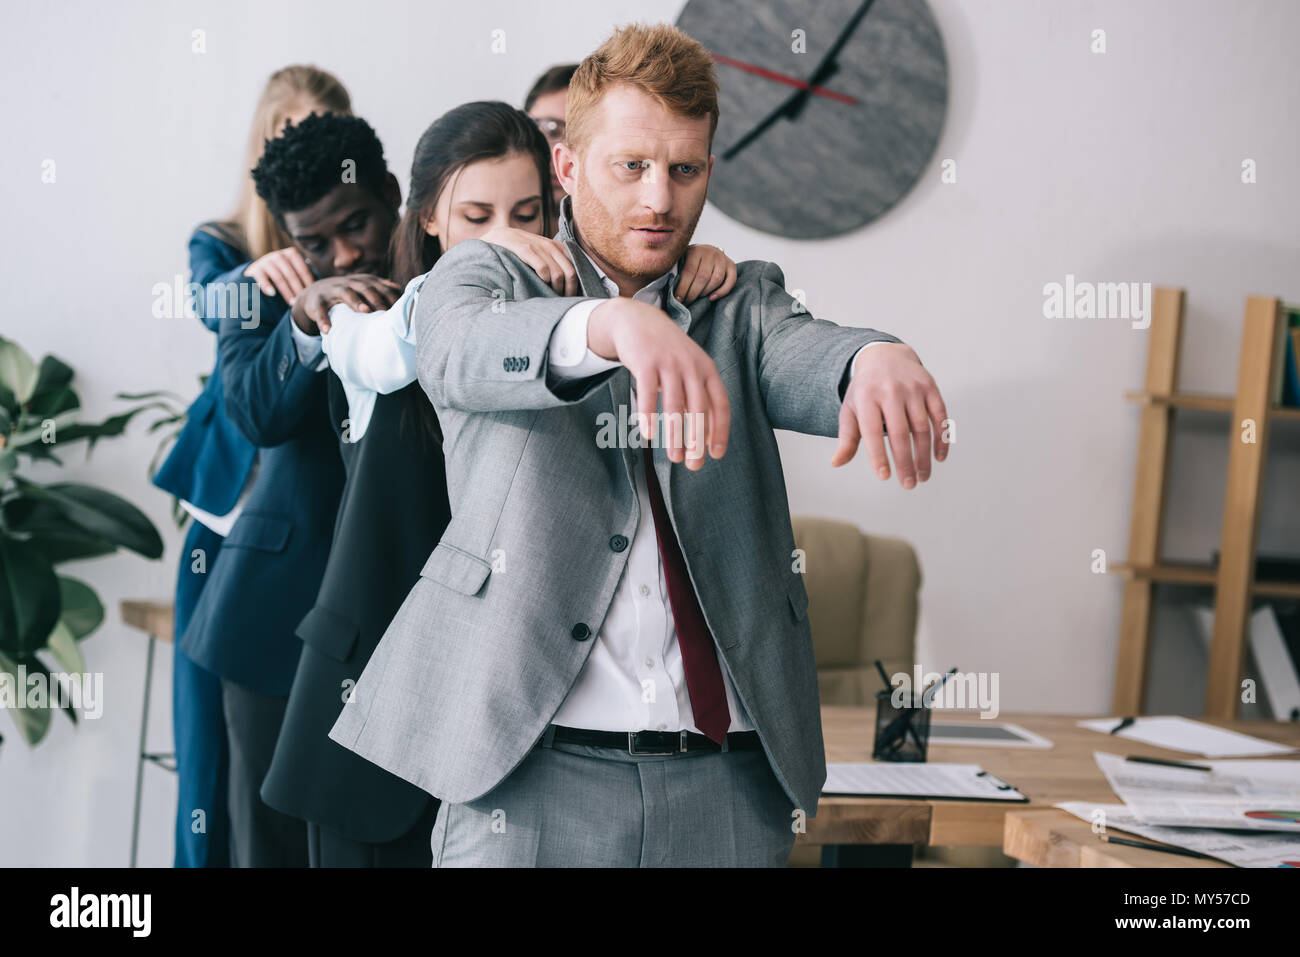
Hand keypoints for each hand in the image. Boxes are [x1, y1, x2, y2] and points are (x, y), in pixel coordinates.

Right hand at [244, 247, 313, 301]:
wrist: (257, 273)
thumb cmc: (282, 275)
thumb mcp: (293, 271)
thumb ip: (303, 276)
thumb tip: (321, 288)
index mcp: (291, 254)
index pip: (303, 269)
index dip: (308, 283)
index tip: (312, 295)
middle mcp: (279, 255)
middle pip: (291, 275)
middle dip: (298, 289)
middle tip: (302, 302)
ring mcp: (266, 261)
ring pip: (279, 277)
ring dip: (286, 291)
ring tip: (292, 303)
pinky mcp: (255, 269)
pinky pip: (262, 278)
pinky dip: (267, 286)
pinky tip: (272, 294)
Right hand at [290, 274, 400, 334]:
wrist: (315, 294)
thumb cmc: (348, 295)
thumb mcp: (364, 290)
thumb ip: (383, 291)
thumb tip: (406, 295)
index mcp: (363, 282)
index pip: (380, 286)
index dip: (390, 295)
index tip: (401, 307)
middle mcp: (349, 283)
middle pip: (365, 288)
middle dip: (376, 298)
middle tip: (385, 310)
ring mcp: (332, 290)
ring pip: (345, 294)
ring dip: (355, 302)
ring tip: (364, 311)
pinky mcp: (317, 302)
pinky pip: (320, 311)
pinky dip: (323, 320)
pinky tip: (327, 331)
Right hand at [480, 228, 577, 295]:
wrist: (500, 237)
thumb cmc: (523, 251)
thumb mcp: (542, 253)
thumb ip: (556, 264)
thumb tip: (571, 286)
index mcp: (559, 248)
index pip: (577, 269)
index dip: (576, 286)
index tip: (572, 298)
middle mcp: (552, 247)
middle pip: (570, 274)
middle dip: (568, 291)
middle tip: (561, 302)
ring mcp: (539, 247)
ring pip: (558, 274)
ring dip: (556, 289)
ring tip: (550, 297)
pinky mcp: (526, 249)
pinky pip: (543, 268)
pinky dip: (544, 279)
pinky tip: (540, 283)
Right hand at [588, 298, 730, 469]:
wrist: (638, 321)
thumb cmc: (667, 353)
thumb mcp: (689, 370)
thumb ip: (697, 398)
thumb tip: (703, 437)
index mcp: (707, 370)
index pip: (720, 405)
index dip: (720, 431)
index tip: (715, 454)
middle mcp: (691, 366)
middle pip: (699, 409)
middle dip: (697, 440)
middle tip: (694, 465)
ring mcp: (668, 362)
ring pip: (675, 405)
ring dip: (675, 435)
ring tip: (674, 458)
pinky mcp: (645, 361)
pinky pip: (647, 393)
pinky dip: (649, 415)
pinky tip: (648, 435)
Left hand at [675, 244, 736, 303]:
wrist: (706, 252)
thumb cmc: (690, 261)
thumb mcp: (681, 261)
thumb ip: (675, 273)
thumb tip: (667, 295)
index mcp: (695, 250)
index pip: (689, 272)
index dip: (683, 288)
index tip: (678, 300)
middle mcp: (710, 252)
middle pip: (702, 277)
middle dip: (693, 294)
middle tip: (686, 303)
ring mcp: (722, 258)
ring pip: (716, 280)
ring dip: (705, 293)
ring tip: (697, 299)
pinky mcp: (731, 265)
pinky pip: (731, 281)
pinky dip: (722, 292)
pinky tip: (711, 298)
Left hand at [832, 343, 948, 486]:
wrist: (885, 356)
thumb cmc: (865, 391)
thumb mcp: (851, 409)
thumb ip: (847, 437)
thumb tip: (836, 463)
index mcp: (866, 398)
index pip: (872, 431)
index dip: (878, 455)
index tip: (884, 477)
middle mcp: (890, 391)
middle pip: (900, 433)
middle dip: (905, 462)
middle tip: (909, 485)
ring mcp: (912, 388)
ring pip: (922, 427)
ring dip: (924, 456)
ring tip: (922, 477)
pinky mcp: (930, 387)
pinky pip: (940, 416)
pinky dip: (941, 439)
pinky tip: (939, 458)